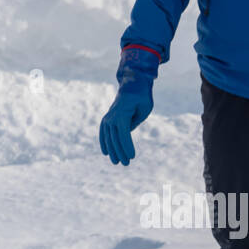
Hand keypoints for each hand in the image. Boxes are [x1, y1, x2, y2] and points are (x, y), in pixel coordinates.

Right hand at [99, 45, 157, 165]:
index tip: (132, 157)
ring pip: (108, 137)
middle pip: (115, 138)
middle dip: (120, 152)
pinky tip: (106, 152)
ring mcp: (109, 116)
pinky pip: (104, 131)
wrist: (133, 83)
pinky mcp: (108, 118)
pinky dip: (104, 142)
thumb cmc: (142, 96)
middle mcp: (112, 116)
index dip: (127, 146)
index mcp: (122, 114)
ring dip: (112, 150)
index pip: (124, 134)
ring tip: (117, 162)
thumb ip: (136, 120)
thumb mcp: (144, 108)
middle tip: (126, 164)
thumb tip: (126, 132)